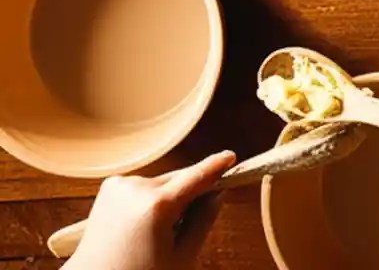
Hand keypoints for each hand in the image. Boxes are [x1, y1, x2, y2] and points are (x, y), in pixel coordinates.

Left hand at [64, 151, 235, 269]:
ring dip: (170, 198)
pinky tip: (144, 224)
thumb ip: (204, 220)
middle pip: (181, 179)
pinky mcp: (110, 187)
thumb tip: (217, 193)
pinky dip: (152, 199)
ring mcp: (120, 184)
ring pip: (163, 183)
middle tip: (187, 227)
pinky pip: (145, 186)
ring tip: (159, 232)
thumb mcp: (182, 256)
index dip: (218, 166)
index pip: (198, 175)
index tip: (231, 157)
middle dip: (190, 194)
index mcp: (156, 204)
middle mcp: (136, 186)